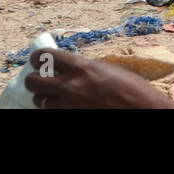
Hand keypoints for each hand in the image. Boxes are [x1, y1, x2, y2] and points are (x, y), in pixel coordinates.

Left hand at [25, 48, 173, 108]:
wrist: (140, 108)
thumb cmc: (130, 87)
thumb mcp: (106, 69)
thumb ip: (84, 68)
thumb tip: (68, 67)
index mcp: (81, 66)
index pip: (45, 57)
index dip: (37, 58)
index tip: (37, 60)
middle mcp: (70, 85)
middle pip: (33, 82)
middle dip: (33, 80)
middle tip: (40, 79)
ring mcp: (69, 105)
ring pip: (39, 101)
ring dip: (43, 97)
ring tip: (53, 95)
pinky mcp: (70, 116)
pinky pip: (52, 112)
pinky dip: (54, 109)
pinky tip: (63, 105)